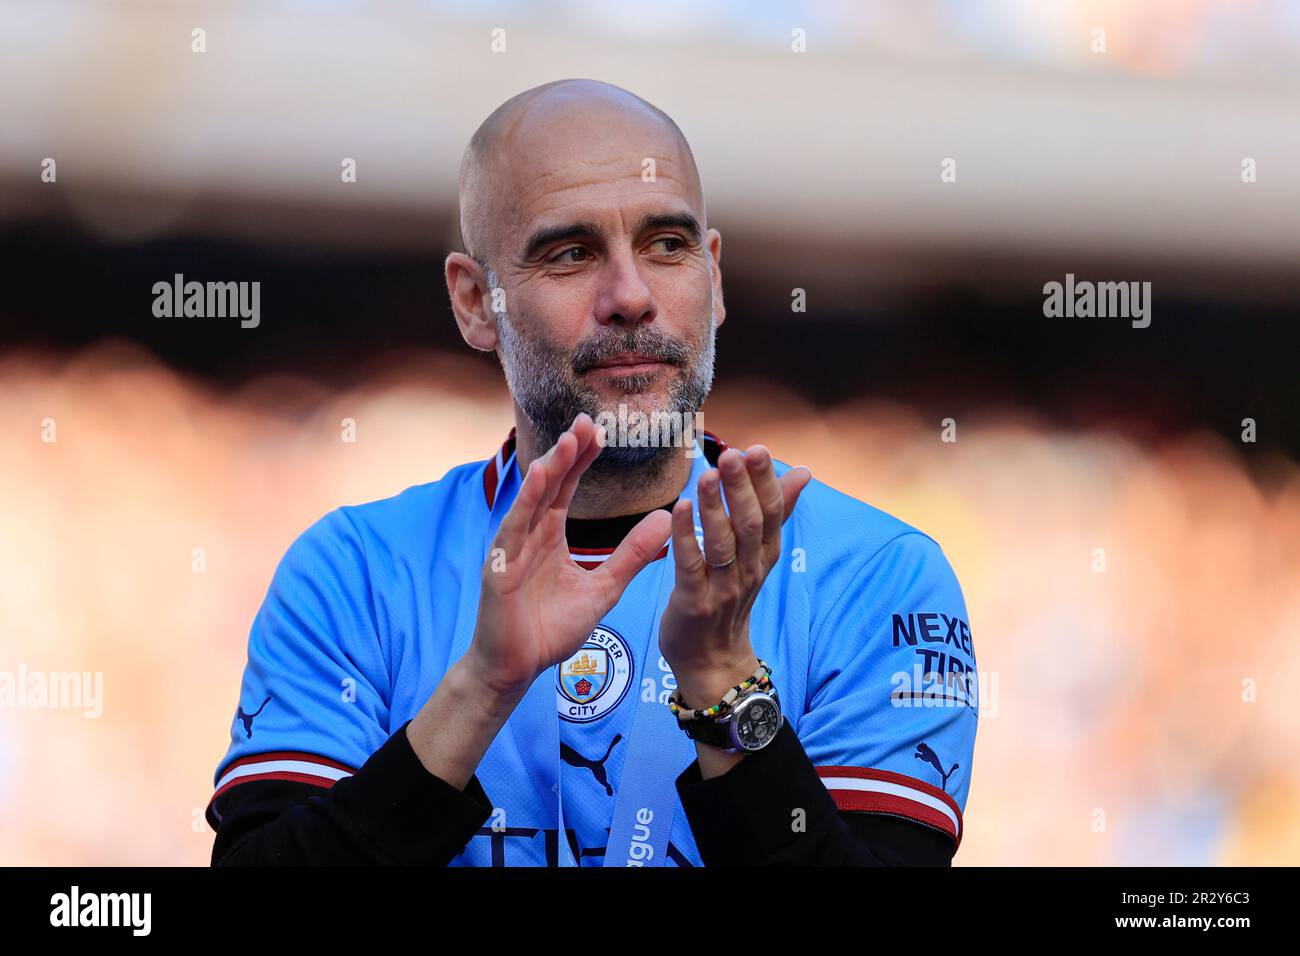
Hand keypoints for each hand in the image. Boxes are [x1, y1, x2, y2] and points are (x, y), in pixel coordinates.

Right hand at [463, 413, 672, 699]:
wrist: (518, 667)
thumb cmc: (551, 629)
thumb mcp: (604, 588)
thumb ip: (632, 554)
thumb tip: (667, 519)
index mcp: (550, 535)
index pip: (566, 488)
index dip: (582, 459)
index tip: (601, 432)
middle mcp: (529, 533)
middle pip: (549, 484)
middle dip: (567, 452)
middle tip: (587, 420)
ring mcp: (511, 547)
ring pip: (530, 500)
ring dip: (548, 469)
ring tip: (568, 441)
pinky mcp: (499, 567)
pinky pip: (514, 529)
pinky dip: (525, 503)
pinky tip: (539, 480)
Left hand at [659, 445, 811, 708]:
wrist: (713, 661)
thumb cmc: (731, 596)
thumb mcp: (759, 554)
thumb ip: (777, 512)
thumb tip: (804, 472)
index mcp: (764, 554)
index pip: (772, 513)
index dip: (766, 482)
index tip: (758, 449)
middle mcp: (749, 569)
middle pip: (751, 524)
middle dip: (743, 488)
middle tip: (734, 454)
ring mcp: (723, 588)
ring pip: (723, 544)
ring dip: (717, 507)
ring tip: (708, 473)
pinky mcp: (694, 603)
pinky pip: (691, 566)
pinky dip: (686, 536)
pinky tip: (680, 508)